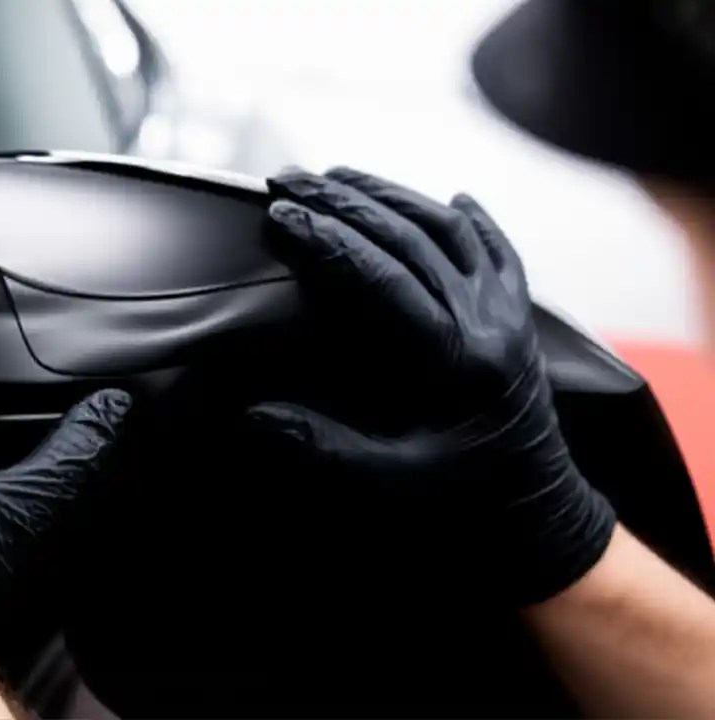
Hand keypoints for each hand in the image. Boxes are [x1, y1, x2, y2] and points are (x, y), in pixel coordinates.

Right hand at [251, 167, 614, 603]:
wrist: (543, 522)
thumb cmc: (465, 509)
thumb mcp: (391, 487)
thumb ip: (323, 448)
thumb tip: (251, 415)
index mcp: (455, 359)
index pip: (382, 276)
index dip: (326, 240)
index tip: (278, 214)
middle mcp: (488, 322)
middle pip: (411, 237)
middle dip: (345, 201)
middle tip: (288, 178)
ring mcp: (510, 316)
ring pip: (452, 231)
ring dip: (393, 195)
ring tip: (338, 174)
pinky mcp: (522, 322)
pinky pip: (502, 253)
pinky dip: (474, 221)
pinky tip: (452, 198)